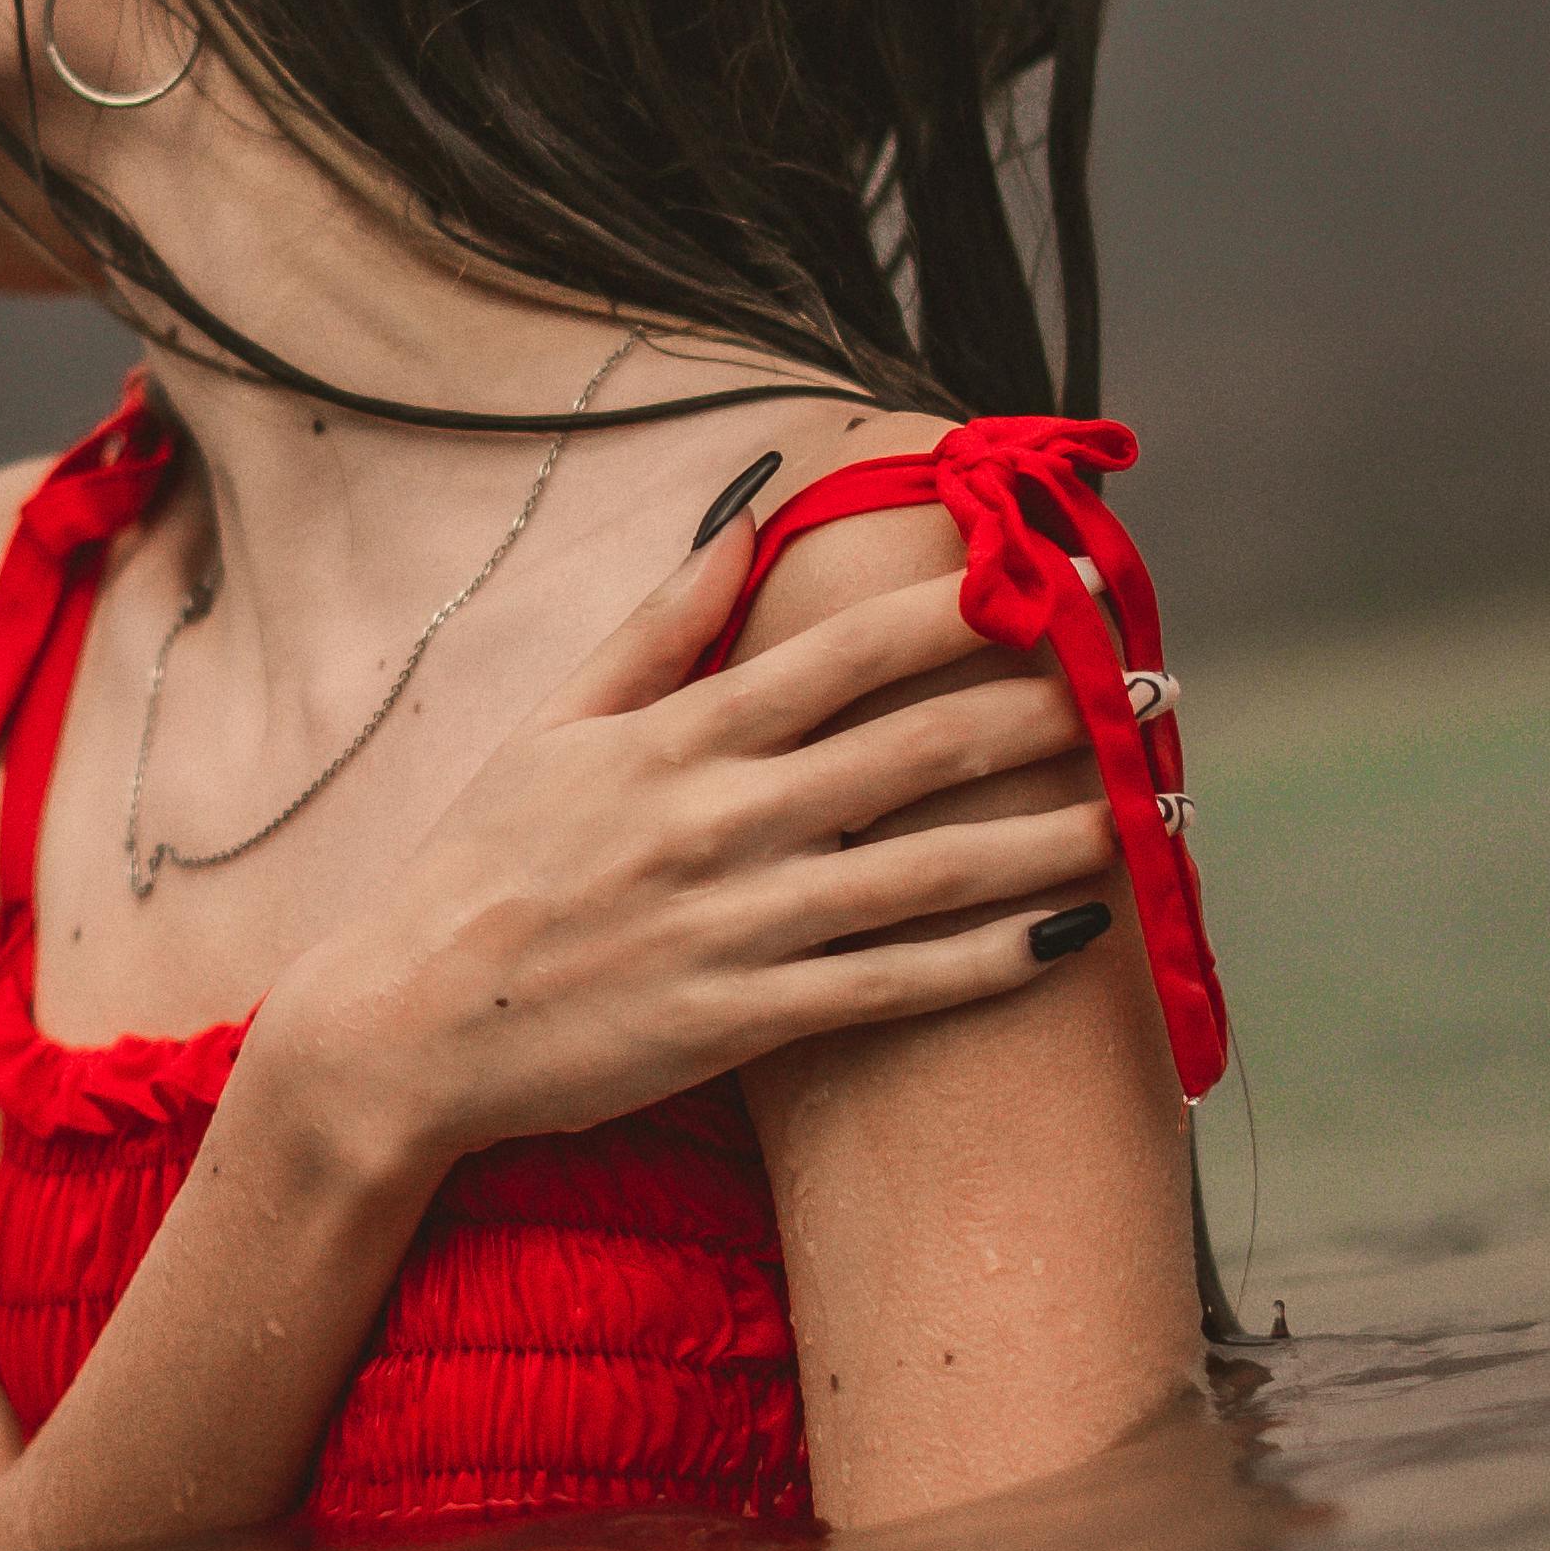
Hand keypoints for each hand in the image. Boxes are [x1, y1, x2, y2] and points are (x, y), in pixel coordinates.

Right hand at [252, 535, 1112, 1193]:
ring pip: (928, 871)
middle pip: (916, 750)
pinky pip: (894, 987)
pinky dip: (989, 962)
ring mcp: (738, 924)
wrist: (403, 1028)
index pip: (847, 651)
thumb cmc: (480, 870)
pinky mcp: (745, 1020)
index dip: (962, 612)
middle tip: (1146, 693)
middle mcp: (721, 821)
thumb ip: (656, 629)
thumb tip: (741, 521)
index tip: (1052, 581)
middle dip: (1044, 715)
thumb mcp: (553, 728)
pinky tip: (1072, 937)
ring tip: (1142, 811)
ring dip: (1049, 837)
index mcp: (679, 738)